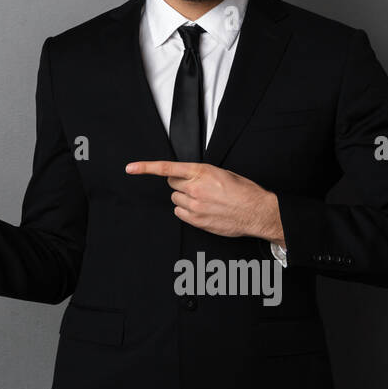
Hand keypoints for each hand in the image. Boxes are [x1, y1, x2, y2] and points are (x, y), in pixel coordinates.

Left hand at [124, 159, 281, 242]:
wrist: (257, 211)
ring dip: (184, 198)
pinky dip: (187, 211)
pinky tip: (202, 210)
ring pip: (176, 199)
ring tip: (204, 200)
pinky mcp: (197, 221)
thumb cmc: (244, 191)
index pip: (167, 168)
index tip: (130, 168)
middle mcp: (195, 188)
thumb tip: (187, 175)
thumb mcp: (222, 173)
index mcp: (201, 172)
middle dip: (181, 183)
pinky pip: (180, 213)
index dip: (145, 167)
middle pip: (172, 184)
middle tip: (197, 186)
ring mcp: (194, 206)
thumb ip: (200, 173)